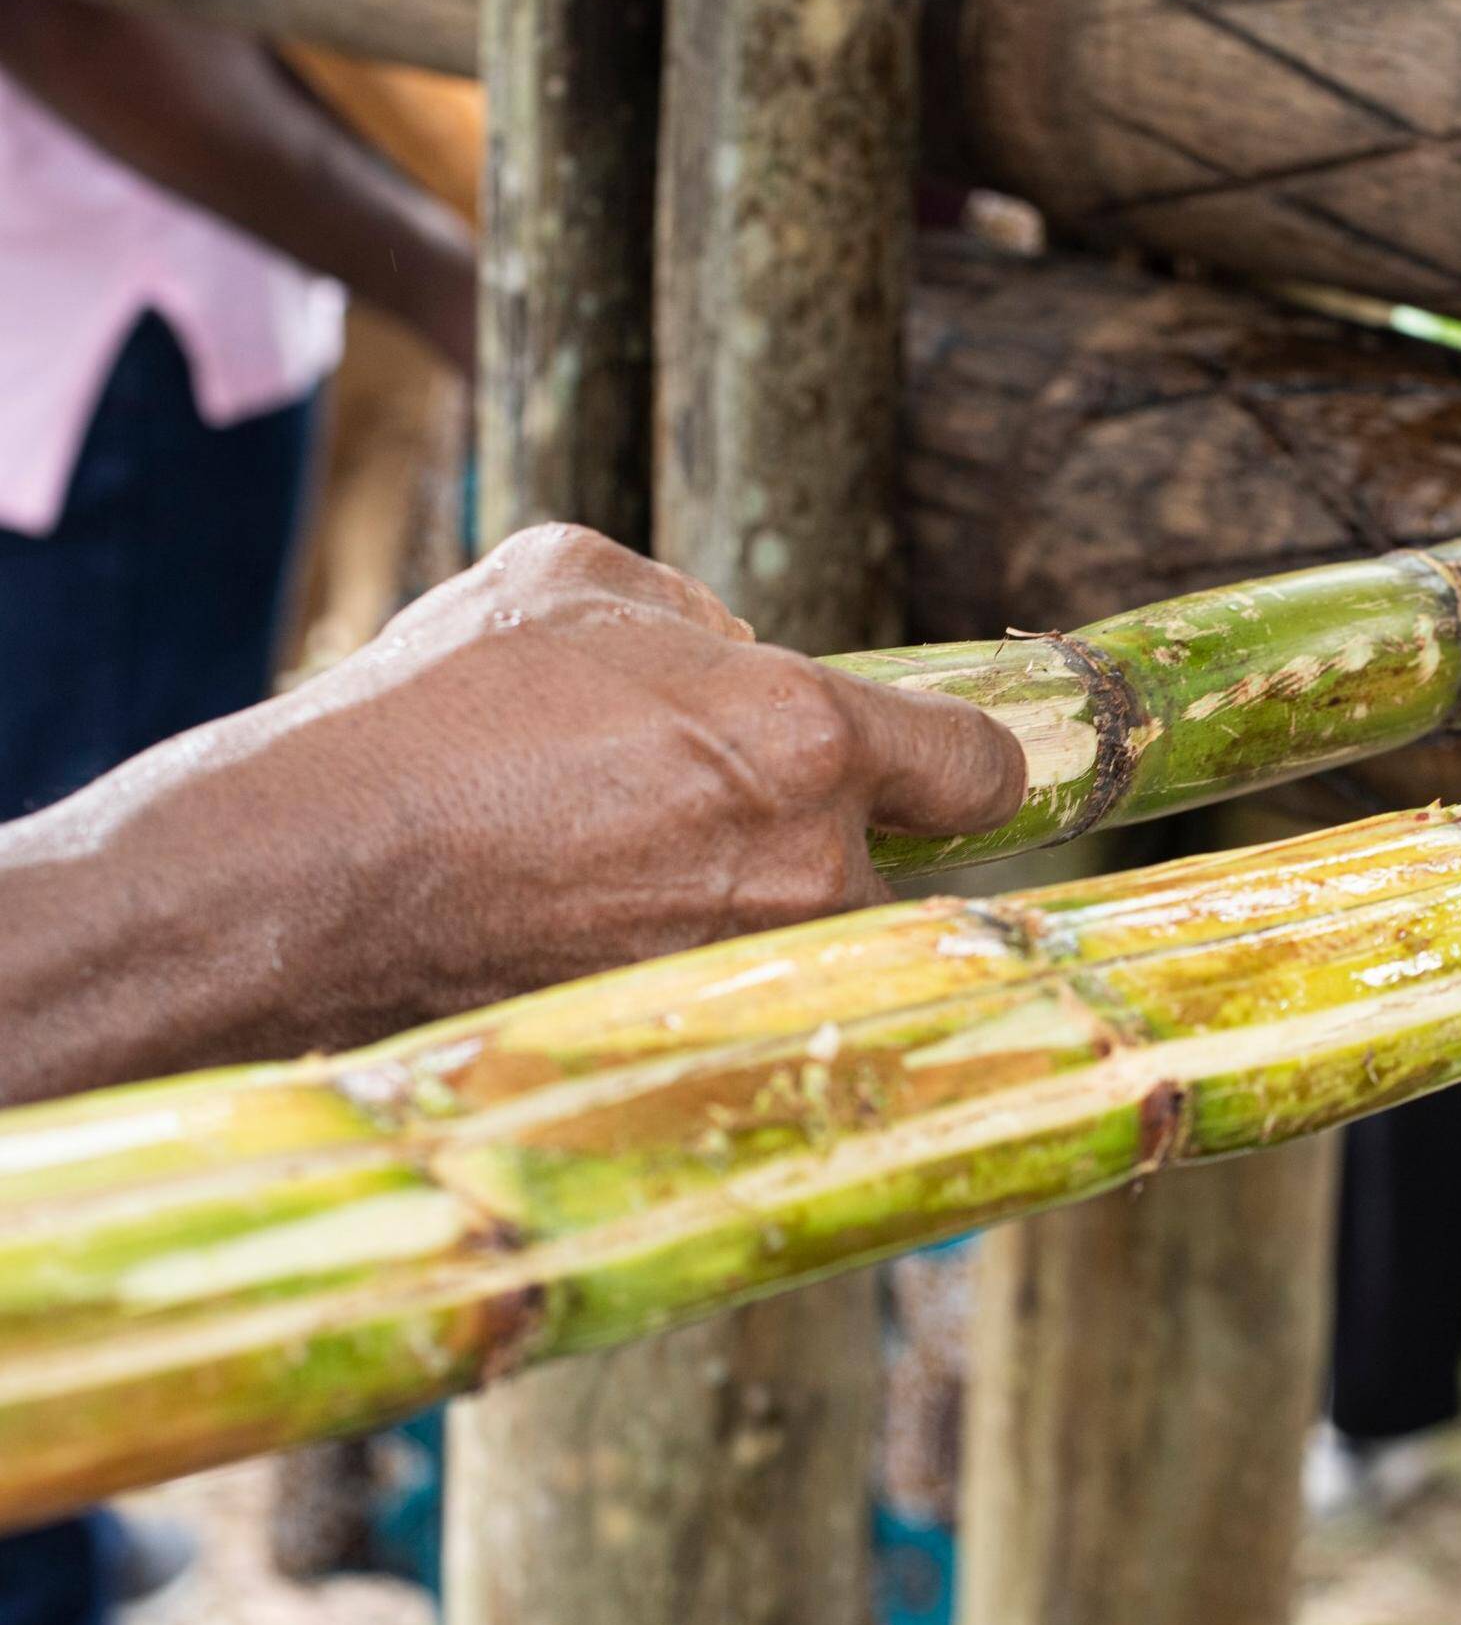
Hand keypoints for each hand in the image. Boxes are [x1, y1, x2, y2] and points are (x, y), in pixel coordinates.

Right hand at [0, 526, 1025, 1097]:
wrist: (315, 877)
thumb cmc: (440, 710)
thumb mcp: (576, 581)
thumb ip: (699, 616)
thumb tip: (738, 656)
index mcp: (809, 735)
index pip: (982, 770)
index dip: (966, 765)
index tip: (945, 768)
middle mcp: (808, 867)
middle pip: (899, 867)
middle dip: (839, 838)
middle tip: (722, 814)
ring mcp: (753, 972)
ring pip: (822, 940)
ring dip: (766, 910)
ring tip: (636, 873)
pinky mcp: (694, 1042)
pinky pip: (749, 999)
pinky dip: (705, 970)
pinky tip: (605, 932)